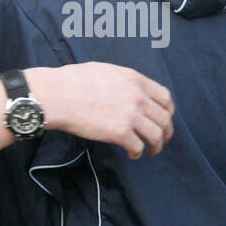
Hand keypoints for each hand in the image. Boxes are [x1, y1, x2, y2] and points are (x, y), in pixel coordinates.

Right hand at [27, 63, 174, 159]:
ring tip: (151, 152)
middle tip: (161, 140)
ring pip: (157, 135)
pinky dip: (137, 153)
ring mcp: (131, 115)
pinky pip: (138, 147)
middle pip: (164, 118)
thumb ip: (123, 81)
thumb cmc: (72, 81)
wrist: (58, 95)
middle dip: (166, 132)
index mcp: (135, 79)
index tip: (164, 119)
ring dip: (156, 146)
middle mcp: (138, 96)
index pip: (165, 97)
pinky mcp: (120, 132)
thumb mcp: (106, 71)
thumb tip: (126, 90)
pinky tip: (131, 154)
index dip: (168, 111)